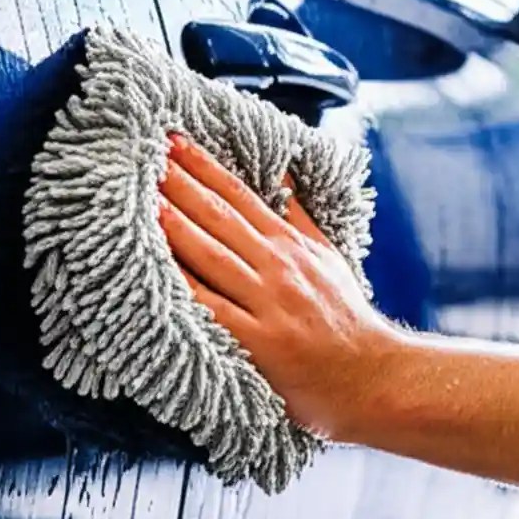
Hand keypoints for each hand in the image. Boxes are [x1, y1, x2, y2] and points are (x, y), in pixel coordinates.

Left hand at [158, 134, 399, 439]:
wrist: (373, 377)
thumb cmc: (346, 319)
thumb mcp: (328, 257)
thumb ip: (300, 216)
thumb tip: (281, 174)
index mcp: (290, 245)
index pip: (239, 195)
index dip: (204, 166)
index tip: (174, 141)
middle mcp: (278, 267)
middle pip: (220, 217)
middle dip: (181, 184)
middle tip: (145, 155)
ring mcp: (269, 303)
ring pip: (213, 255)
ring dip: (177, 224)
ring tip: (145, 199)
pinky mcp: (259, 342)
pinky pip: (212, 308)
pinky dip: (185, 286)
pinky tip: (158, 269)